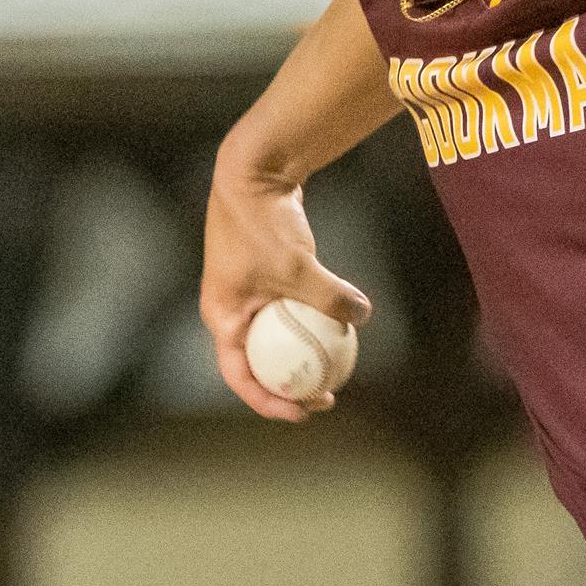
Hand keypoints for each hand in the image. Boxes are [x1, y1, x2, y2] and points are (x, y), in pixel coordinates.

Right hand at [200, 158, 371, 421]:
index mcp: (223, 318)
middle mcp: (229, 311)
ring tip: (336, 368)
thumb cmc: (265, 224)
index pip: (240, 376)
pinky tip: (339, 326)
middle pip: (258, 362)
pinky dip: (308, 323)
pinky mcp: (265, 276)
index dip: (270, 401)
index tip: (304, 411)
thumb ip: (330, 296)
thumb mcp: (299, 267)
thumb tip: (362, 317)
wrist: (254, 174)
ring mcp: (246, 293)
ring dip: (302, 354)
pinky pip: (287, 311)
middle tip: (326, 395)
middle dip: (290, 385)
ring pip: (275, 337)